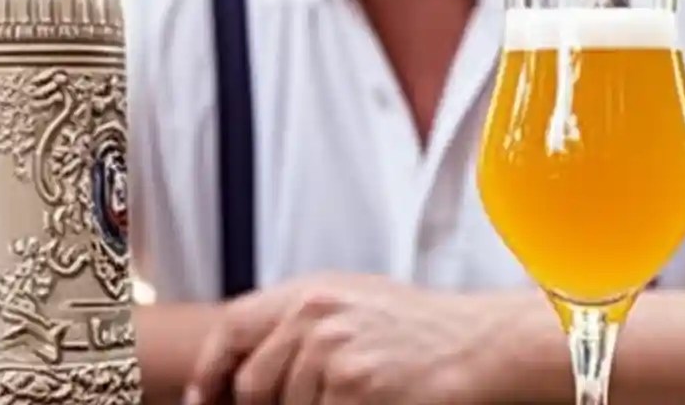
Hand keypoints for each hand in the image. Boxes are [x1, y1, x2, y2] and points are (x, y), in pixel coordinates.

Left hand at [187, 273, 525, 404]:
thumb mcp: (354, 305)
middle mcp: (315, 314)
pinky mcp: (354, 386)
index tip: (205, 399)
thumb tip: (246, 368)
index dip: (211, 371)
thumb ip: (301, 324)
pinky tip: (370, 402)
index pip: (233, 328)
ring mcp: (333, 351)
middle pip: (253, 383)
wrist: (480, 345)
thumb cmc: (423, 331)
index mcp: (310, 291)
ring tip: (351, 399)